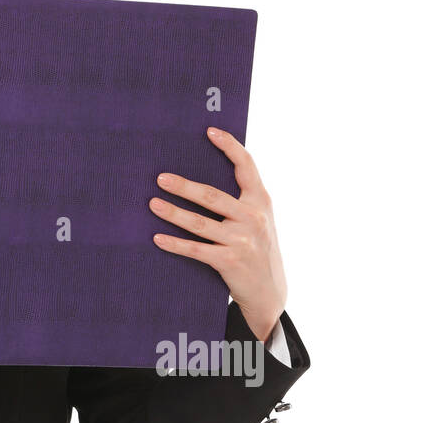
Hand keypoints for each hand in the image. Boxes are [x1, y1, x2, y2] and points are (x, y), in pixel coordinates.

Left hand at [147, 126, 287, 341]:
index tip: (210, 131)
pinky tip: (157, 238)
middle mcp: (253, 218)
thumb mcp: (258, 220)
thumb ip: (241, 200)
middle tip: (160, 178)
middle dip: (184, 186)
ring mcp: (242, 241)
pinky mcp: (230, 262)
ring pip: (199, 223)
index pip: (247, 167)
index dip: (229, 146)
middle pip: (212, 196)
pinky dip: (174, 244)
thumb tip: (202, 178)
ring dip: (173, 213)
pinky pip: (196, 249)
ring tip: (153, 203)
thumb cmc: (257, 248)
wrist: (270, 292)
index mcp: (261, 201)